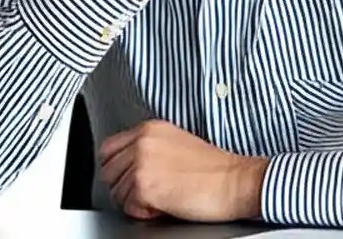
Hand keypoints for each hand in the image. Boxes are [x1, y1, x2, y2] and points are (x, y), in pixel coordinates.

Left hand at [98, 119, 269, 222]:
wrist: (235, 181)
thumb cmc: (214, 168)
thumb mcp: (176, 143)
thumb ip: (149, 147)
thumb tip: (128, 165)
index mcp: (149, 129)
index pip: (108, 148)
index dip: (116, 168)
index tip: (127, 177)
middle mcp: (142, 142)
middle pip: (108, 172)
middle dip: (124, 187)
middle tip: (148, 192)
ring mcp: (141, 164)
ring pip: (116, 192)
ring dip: (135, 201)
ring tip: (162, 197)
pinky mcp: (145, 186)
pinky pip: (129, 208)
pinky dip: (144, 212)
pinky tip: (165, 205)